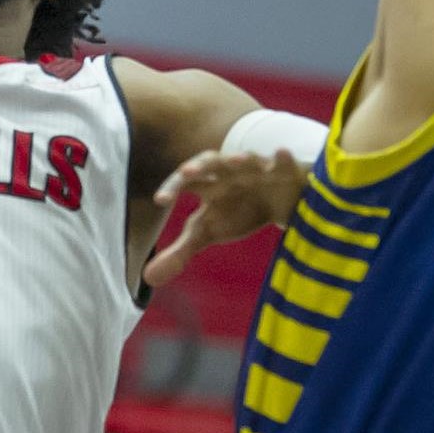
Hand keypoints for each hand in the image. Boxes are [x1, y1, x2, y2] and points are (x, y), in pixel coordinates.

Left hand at [144, 149, 305, 287]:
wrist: (281, 199)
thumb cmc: (238, 211)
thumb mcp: (208, 232)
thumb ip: (179, 252)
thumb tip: (147, 279)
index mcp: (209, 185)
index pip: (185, 182)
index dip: (172, 187)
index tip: (160, 200)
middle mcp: (230, 172)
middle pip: (211, 162)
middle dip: (200, 165)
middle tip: (187, 171)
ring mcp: (258, 169)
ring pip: (248, 159)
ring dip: (241, 159)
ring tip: (235, 160)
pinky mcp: (285, 171)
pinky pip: (285, 163)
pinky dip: (283, 159)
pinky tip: (281, 153)